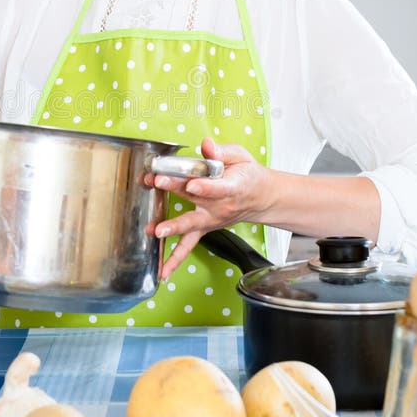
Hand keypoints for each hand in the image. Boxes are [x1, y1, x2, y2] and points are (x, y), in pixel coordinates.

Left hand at [148, 137, 267, 278]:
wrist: (261, 199)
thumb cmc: (248, 176)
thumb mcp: (241, 157)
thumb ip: (222, 151)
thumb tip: (207, 145)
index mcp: (231, 187)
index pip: (216, 186)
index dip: (204, 185)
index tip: (191, 183)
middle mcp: (220, 206)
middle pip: (196, 200)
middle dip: (176, 191)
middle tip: (159, 184)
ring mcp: (211, 220)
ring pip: (190, 226)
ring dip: (172, 228)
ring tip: (156, 231)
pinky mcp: (203, 228)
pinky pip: (188, 246)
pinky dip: (174, 259)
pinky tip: (162, 272)